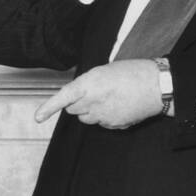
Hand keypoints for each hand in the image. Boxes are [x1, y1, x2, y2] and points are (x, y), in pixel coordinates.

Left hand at [34, 59, 161, 128]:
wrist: (157, 86)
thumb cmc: (132, 72)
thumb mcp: (105, 71)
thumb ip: (88, 84)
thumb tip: (78, 96)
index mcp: (90, 84)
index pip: (64, 97)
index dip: (48, 108)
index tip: (38, 118)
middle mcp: (93, 102)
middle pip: (72, 109)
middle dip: (77, 103)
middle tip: (93, 92)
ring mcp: (103, 116)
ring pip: (86, 118)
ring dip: (90, 110)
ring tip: (109, 98)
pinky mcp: (114, 125)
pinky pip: (101, 123)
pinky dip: (104, 117)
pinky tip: (118, 106)